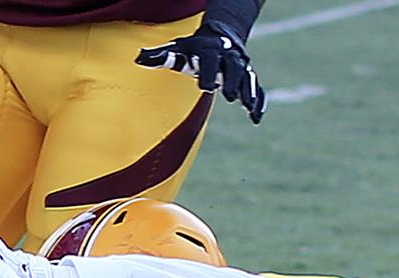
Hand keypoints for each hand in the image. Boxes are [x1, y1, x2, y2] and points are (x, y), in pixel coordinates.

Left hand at [137, 24, 265, 123]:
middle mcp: (228, 58)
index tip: (206, 87)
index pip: (209, 60)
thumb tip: (139, 58)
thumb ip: (159, 56)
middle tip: (230, 97)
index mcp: (209, 52)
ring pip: (248, 78)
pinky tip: (256, 118)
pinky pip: (256, 88)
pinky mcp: (247, 76)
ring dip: (250, 92)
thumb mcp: (176, 50)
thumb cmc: (192, 49)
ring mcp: (240, 67)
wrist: (218, 38)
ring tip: (250, 108)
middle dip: (232, 81)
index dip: (208, 72)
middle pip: (234, 68)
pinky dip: (259, 101)